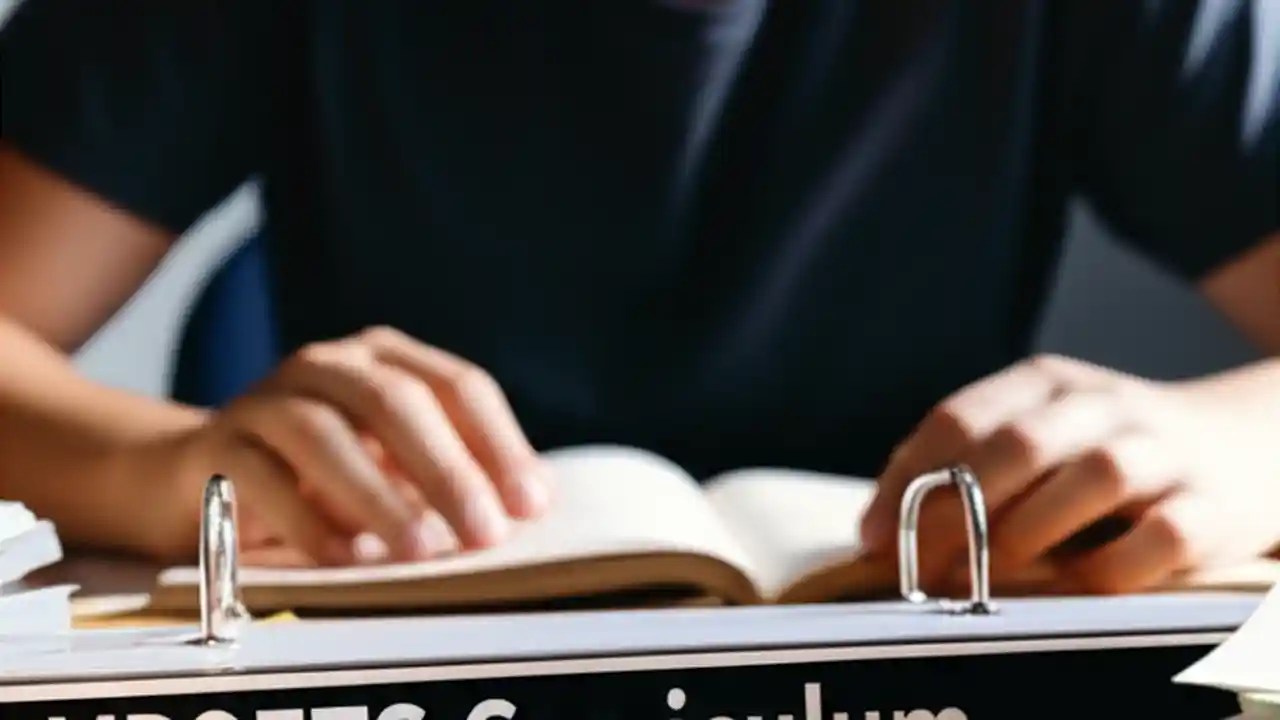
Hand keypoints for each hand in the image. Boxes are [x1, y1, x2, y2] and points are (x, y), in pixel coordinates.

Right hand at [170, 326, 548, 564]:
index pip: (459, 387)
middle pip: (396, 403)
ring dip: (379, 497)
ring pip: (324, 434)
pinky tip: (346, 560)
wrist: (204, 471)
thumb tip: (530, 503)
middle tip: (484, 533)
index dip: (499, 444)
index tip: (531, 505)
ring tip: (421, 550)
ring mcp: (267, 398)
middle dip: (447, 471)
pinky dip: (308, 523)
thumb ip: (455, 473)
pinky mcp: (217, 446)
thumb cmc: (323, 471)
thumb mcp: (395, 465)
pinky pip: (262, 479)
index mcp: (386, 360)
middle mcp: (329, 365)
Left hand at [858, 354, 1279, 593]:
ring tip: (988, 575)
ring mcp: (1162, 452)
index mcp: (1046, 383)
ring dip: (1026, 533)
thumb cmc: (1108, 449)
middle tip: (922, 568)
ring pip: (1091, 478)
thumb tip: (880, 520)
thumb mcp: (1038, 428)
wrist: (1245, 443)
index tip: (875, 536)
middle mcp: (1103, 406)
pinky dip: (1109, 568)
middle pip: (1018, 444)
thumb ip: (965, 461)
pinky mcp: (1212, 508)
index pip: (959, 417)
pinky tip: (1073, 585)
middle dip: (954, 511)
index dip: (908, 480)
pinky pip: (1159, 538)